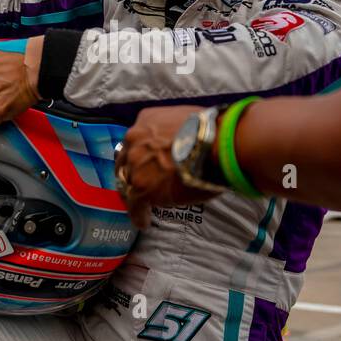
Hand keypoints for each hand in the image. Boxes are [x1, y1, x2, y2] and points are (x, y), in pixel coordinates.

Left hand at [117, 105, 219, 229]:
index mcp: (146, 120)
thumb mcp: (187, 118)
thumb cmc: (210, 131)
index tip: (147, 161)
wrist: (214, 145)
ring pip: (127, 182)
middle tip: (140, 183)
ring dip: (134, 194)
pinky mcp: (141, 188)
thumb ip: (176, 129)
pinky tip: (144, 222)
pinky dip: (139, 215)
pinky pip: (135, 206)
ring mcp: (135, 165)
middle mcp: (134, 140)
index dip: (141, 152)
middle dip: (132, 172)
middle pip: (126, 160)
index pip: (137, 139)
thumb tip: (187, 140)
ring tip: (141, 205)